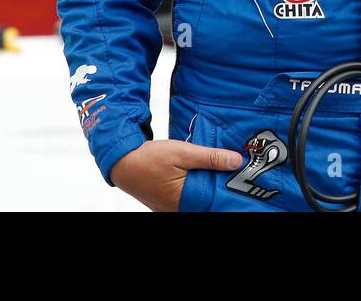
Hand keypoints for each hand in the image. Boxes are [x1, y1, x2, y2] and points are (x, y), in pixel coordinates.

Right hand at [109, 139, 242, 211]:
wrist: (122, 160)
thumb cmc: (149, 158)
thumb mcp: (183, 152)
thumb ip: (210, 158)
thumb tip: (235, 161)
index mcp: (183, 200)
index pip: (214, 201)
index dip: (226, 189)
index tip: (238, 179)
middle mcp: (177, 209)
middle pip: (205, 201)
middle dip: (216, 187)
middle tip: (228, 173)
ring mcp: (169, 208)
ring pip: (195, 200)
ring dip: (204, 187)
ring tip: (215, 172)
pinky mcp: (165, 203)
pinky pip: (184, 198)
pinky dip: (192, 189)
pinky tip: (198, 176)